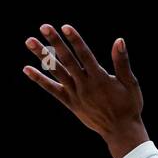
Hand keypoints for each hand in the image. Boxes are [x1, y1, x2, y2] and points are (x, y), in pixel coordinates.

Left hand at [23, 24, 146, 157]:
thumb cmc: (129, 105)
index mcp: (100, 78)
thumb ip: (122, 62)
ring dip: (42, 56)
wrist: (121, 130)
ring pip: (56, 71)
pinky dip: (39, 79)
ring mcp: (75, 94)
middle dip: (55, 42)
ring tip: (30, 42)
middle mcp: (85, 85)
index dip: (75, 40)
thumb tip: (119, 41)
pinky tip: (27, 69)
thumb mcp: (130, 83)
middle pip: (67, 60)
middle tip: (44, 27)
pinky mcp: (70, 103)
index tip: (65, 27)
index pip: (85, 55)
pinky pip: (52, 90)